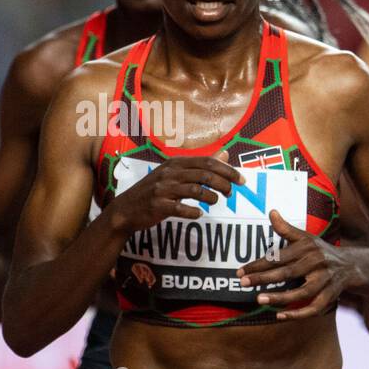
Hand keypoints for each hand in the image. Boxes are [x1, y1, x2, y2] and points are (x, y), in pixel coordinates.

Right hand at [108, 151, 242, 234]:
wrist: (126, 209)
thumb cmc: (156, 190)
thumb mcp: (176, 173)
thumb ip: (201, 165)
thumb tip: (225, 154)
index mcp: (176, 163)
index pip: (208, 162)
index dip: (228, 171)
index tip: (242, 180)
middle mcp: (169, 173)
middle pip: (205, 175)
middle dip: (224, 184)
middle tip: (231, 193)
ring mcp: (163, 189)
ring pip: (196, 190)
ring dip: (211, 197)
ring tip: (215, 201)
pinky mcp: (158, 205)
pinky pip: (181, 208)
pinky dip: (194, 212)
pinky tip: (198, 213)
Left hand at [237, 210, 350, 318]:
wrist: (352, 265)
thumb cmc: (321, 251)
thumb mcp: (306, 238)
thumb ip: (286, 228)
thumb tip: (271, 212)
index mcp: (307, 248)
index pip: (279, 256)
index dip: (259, 264)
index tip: (239, 271)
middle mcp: (316, 262)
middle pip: (288, 272)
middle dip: (264, 278)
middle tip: (243, 283)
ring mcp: (325, 280)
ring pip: (302, 292)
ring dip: (280, 297)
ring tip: (259, 299)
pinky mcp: (331, 295)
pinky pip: (315, 307)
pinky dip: (299, 313)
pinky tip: (280, 316)